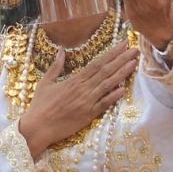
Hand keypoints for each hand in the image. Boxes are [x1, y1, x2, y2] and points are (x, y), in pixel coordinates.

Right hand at [17, 44, 136, 157]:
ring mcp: (87, 102)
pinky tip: (124, 89)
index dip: (112, 53)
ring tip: (134, 63)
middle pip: (106, 70)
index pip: (97, 63)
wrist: (37, 127)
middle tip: (135, 49)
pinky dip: (114, 96)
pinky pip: (104, 104)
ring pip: (108, 84)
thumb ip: (56, 67)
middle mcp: (83, 88)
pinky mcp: (88, 115)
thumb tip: (61, 50)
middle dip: (122, 59)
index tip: (123, 44)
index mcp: (74, 80)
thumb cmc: (40, 105)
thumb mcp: (45, 83)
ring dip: (122, 73)